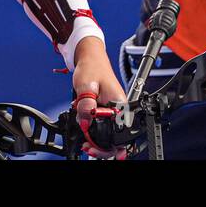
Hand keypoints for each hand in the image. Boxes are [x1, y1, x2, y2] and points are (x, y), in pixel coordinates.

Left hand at [71, 37, 127, 158]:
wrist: (90, 58)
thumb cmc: (91, 67)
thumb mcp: (85, 87)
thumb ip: (86, 106)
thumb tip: (85, 124)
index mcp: (120, 105)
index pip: (120, 135)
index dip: (106, 146)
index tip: (91, 147)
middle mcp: (120, 109)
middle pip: (116, 139)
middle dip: (101, 146)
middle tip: (87, 147)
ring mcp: (114, 110)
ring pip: (108, 134)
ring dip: (96, 139)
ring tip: (85, 138)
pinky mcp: (108, 110)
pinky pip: (103, 126)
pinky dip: (94, 130)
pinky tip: (86, 128)